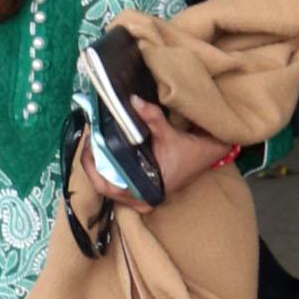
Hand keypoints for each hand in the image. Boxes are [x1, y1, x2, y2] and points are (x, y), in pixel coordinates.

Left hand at [76, 97, 230, 211]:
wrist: (210, 155)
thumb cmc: (191, 151)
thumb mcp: (170, 133)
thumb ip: (152, 118)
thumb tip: (133, 100)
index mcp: (145, 191)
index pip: (106, 187)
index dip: (91, 167)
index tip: (88, 143)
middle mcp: (141, 198)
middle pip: (103, 186)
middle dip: (92, 164)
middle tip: (89, 140)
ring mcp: (142, 197)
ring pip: (110, 185)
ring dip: (100, 166)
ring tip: (95, 143)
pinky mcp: (144, 190)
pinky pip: (119, 184)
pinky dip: (110, 170)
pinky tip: (106, 153)